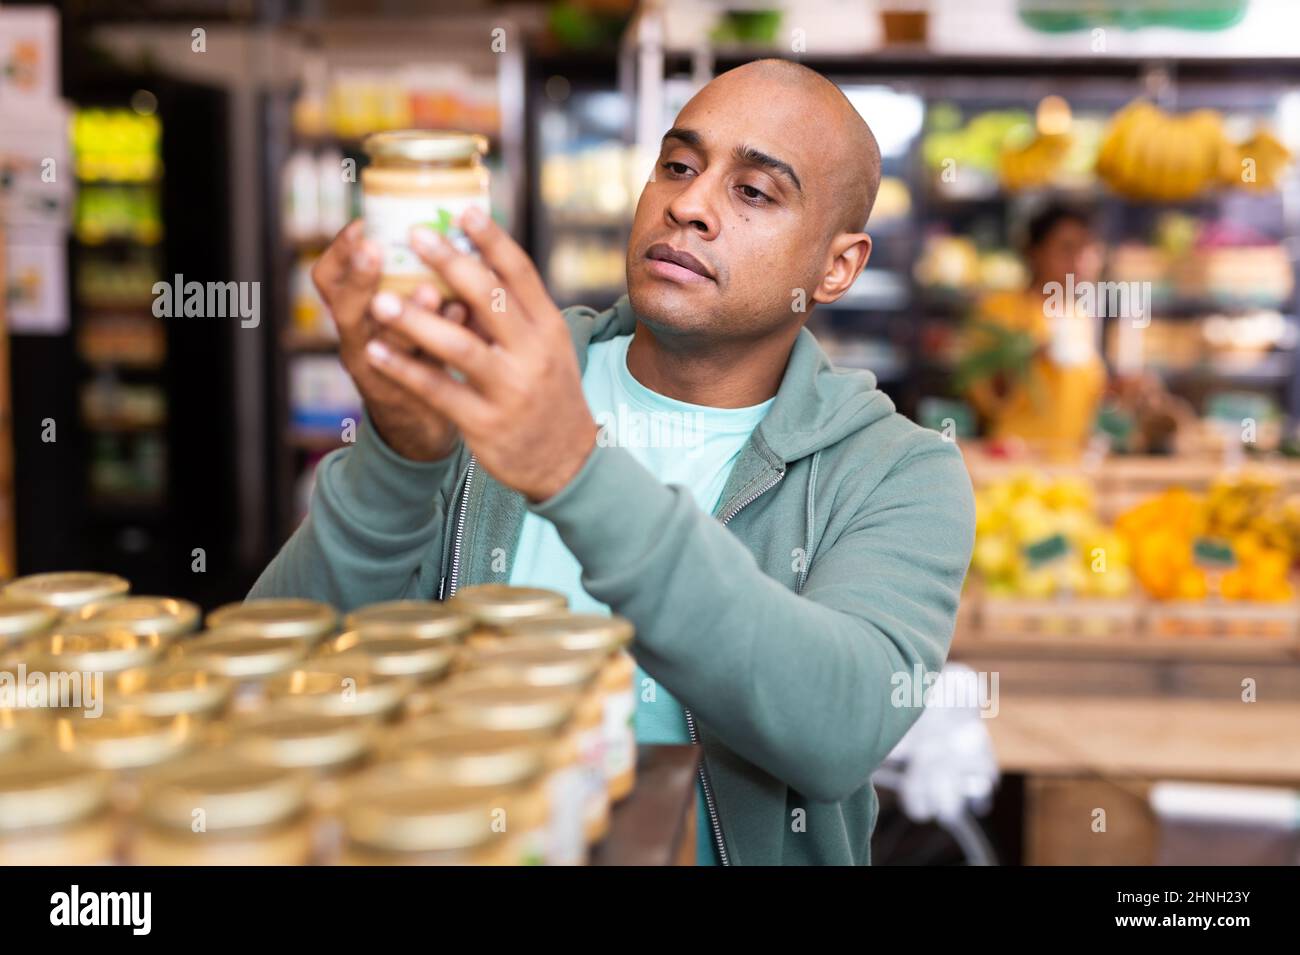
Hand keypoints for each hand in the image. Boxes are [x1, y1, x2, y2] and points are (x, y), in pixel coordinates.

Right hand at [311, 220, 467, 460]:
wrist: (423, 419)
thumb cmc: (419, 349)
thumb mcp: (409, 310)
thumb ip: (420, 277)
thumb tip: (456, 226)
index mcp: (354, 311)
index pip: (327, 278)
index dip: (339, 251)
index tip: (361, 223)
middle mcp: (357, 340)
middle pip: (344, 308)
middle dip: (359, 278)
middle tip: (375, 249)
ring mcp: (376, 372)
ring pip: (381, 344)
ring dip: (408, 316)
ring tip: (429, 291)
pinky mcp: (404, 397)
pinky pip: (418, 375)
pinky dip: (441, 348)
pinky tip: (463, 323)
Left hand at [362, 207, 597, 501]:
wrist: (567, 463)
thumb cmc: (549, 395)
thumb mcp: (548, 349)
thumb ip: (517, 312)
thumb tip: (473, 261)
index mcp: (549, 328)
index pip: (521, 274)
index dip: (491, 240)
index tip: (462, 211)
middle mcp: (533, 355)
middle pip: (490, 300)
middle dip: (450, 264)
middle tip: (413, 235)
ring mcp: (510, 390)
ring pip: (460, 346)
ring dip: (417, 321)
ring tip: (379, 300)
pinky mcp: (485, 424)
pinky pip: (440, 391)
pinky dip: (405, 369)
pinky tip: (376, 351)